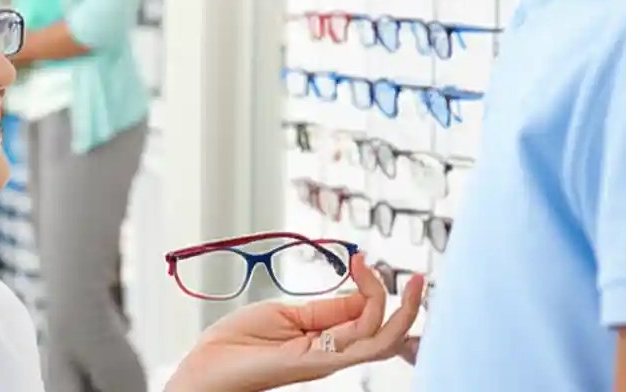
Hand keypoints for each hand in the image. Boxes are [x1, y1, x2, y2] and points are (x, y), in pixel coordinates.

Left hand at [165, 254, 424, 391]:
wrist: (206, 367)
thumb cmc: (238, 343)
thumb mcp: (286, 312)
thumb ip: (325, 307)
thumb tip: (360, 291)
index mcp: (326, 341)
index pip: (369, 320)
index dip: (374, 287)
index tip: (362, 258)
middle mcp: (333, 354)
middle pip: (387, 335)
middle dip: (408, 306)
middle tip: (419, 277)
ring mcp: (325, 360)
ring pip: (380, 338)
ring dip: (395, 303)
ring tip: (395, 275)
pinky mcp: (313, 362)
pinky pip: (358, 343)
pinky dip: (370, 309)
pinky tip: (366, 282)